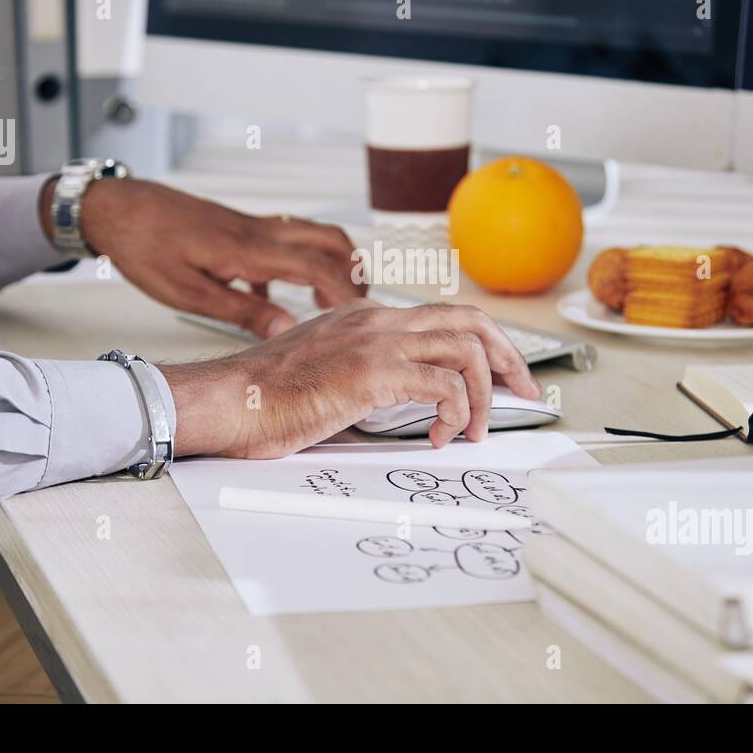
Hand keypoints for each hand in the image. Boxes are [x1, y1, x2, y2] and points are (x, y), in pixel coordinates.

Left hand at [41, 177, 363, 335]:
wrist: (118, 208)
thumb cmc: (145, 246)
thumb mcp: (189, 293)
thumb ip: (242, 312)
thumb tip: (286, 330)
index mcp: (250, 250)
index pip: (318, 266)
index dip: (346, 292)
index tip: (360, 315)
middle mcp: (259, 232)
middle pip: (329, 241)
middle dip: (352, 271)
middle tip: (358, 304)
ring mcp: (251, 226)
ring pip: (311, 235)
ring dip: (331, 262)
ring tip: (331, 299)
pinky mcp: (239, 228)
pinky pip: (285, 240)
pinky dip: (297, 262)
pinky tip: (275, 291)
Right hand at [158, 299, 540, 457]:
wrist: (228, 401)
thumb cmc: (268, 398)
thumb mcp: (330, 373)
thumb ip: (371, 373)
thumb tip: (417, 398)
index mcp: (368, 316)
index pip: (448, 316)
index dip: (489, 345)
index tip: (506, 376)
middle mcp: (378, 319)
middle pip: (472, 321)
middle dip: (509, 359)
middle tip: (524, 393)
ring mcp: (375, 340)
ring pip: (466, 350)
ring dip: (482, 396)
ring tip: (470, 430)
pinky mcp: (371, 371)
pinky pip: (443, 385)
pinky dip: (454, 413)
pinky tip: (438, 436)